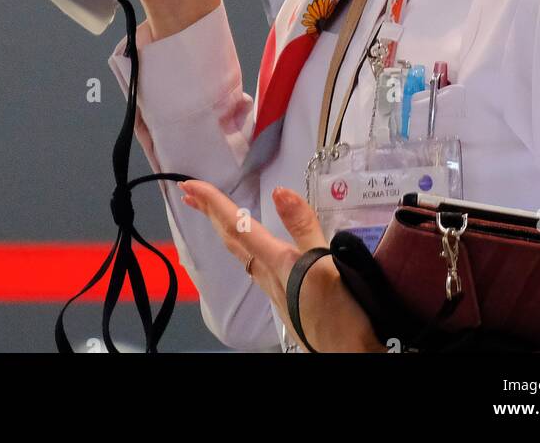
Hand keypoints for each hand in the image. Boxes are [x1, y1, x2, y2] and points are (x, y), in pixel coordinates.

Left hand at [180, 180, 385, 352]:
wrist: (349, 355)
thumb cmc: (340, 311)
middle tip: (190, 192)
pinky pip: (254, 267)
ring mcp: (275, 291)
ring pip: (241, 254)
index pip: (238, 225)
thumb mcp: (324, 262)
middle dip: (209, 213)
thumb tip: (279, 191)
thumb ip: (303, 227)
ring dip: (225, 229)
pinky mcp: (285, 301)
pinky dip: (244, 247)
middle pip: (231, 239)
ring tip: (214, 214)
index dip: (213, 202)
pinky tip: (252, 250)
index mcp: (276, 261)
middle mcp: (268, 276)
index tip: (191, 184)